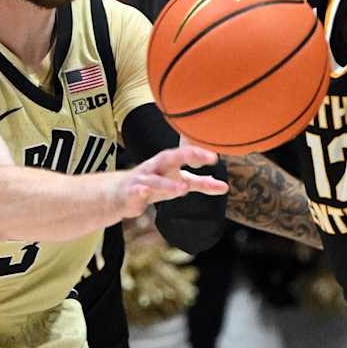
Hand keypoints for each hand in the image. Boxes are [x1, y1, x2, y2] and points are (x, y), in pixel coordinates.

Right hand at [111, 145, 226, 219]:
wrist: (121, 194)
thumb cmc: (154, 184)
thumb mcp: (179, 183)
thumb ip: (201, 184)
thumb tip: (225, 187)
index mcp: (167, 162)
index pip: (184, 154)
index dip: (198, 154)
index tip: (214, 157)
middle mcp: (155, 167)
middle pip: (169, 158)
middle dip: (184, 156)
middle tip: (201, 157)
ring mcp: (142, 179)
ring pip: (155, 179)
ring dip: (168, 183)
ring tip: (183, 188)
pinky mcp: (131, 192)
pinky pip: (137, 191)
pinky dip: (141, 191)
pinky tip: (145, 192)